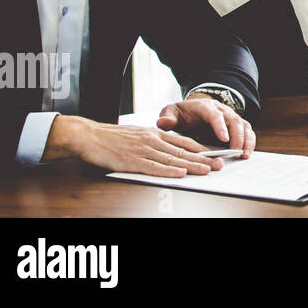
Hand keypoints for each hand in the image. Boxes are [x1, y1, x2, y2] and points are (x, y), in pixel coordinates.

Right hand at [47, 115, 224, 176]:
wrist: (89, 136)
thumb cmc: (111, 138)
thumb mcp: (138, 136)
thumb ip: (154, 142)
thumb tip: (169, 150)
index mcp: (155, 134)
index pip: (183, 142)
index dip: (201, 149)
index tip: (215, 155)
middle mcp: (152, 140)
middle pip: (183, 151)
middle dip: (203, 158)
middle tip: (219, 165)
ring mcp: (143, 150)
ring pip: (172, 158)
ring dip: (191, 165)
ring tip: (206, 170)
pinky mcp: (131, 160)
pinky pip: (153, 166)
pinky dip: (168, 170)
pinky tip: (180, 173)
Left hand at [157, 95, 255, 156]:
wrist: (194, 108)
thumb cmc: (183, 113)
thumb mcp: (172, 112)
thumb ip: (167, 117)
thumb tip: (163, 123)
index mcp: (205, 107)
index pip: (215, 115)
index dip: (220, 126)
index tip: (224, 138)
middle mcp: (221, 110)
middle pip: (233, 120)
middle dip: (237, 136)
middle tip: (235, 152)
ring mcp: (230, 117)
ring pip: (243, 125)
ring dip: (246, 140)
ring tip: (244, 155)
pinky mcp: (235, 125)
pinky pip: (247, 130)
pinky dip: (249, 141)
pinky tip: (247, 153)